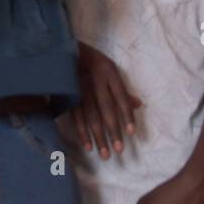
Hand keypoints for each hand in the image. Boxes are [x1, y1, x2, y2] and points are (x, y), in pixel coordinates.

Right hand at [71, 42, 141, 159]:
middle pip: (106, 109)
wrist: (64, 48)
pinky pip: (76, 117)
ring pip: (90, 116)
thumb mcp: (110, 68)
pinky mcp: (68, 95)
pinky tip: (88, 145)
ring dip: (98, 136)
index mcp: (109, 73)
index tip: (131, 133)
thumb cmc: (93, 60)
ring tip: (105, 154)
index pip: (120, 97)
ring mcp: (80, 89)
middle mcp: (95, 81)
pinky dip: (82, 132)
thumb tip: (138, 105)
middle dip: (113, 130)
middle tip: (119, 150)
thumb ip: (122, 88)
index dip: (126, 115)